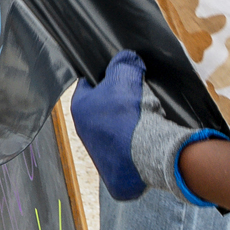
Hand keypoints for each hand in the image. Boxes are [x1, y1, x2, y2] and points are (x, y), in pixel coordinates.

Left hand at [69, 52, 151, 200]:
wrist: (147, 153)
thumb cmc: (129, 113)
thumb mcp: (126, 75)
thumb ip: (124, 63)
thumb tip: (127, 58)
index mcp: (79, 108)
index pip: (88, 85)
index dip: (105, 76)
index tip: (119, 75)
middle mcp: (84, 132)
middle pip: (103, 108)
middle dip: (119, 101)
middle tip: (137, 96)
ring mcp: (99, 154)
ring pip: (116, 130)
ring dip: (130, 124)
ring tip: (147, 117)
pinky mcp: (116, 171)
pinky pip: (129, 151)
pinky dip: (139, 144)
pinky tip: (150, 137)